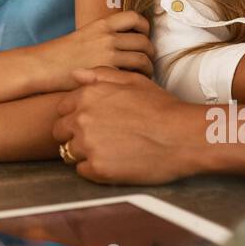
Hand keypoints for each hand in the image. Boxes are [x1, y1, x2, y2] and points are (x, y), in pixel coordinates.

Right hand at [34, 10, 154, 89]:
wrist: (44, 65)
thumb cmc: (62, 53)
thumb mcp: (85, 35)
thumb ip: (105, 35)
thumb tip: (124, 41)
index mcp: (102, 24)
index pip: (135, 17)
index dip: (145, 27)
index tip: (144, 35)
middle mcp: (108, 37)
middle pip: (144, 41)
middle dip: (150, 52)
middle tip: (148, 61)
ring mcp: (108, 54)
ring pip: (142, 59)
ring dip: (148, 68)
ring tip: (145, 75)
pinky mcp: (107, 72)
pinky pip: (134, 75)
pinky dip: (138, 80)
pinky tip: (133, 85)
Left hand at [52, 67, 209, 183]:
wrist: (184, 136)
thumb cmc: (162, 107)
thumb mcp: (132, 81)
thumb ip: (100, 75)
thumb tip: (74, 74)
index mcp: (88, 96)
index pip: (61, 109)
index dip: (75, 116)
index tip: (93, 121)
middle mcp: (82, 119)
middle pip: (60, 132)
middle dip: (73, 135)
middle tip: (100, 139)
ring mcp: (88, 145)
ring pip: (69, 153)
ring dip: (83, 153)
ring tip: (110, 151)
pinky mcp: (98, 169)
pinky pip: (82, 171)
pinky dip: (95, 169)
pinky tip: (115, 162)